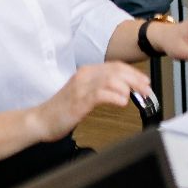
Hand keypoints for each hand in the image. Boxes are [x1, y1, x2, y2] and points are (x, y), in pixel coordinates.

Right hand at [28, 62, 153, 141]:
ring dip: (128, 87)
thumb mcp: (84, 94)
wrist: (41, 120)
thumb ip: (101, 89)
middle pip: (116, 71)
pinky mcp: (78, 100)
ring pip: (110, 79)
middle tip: (147, 90)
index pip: (115, 66)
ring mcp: (81, 87)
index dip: (133, 73)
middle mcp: (84, 75)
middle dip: (135, 79)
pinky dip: (114, 96)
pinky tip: (122, 102)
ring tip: (137, 95)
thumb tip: (123, 91)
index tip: (145, 82)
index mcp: (87, 72)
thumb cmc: (62, 110)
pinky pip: (100, 94)